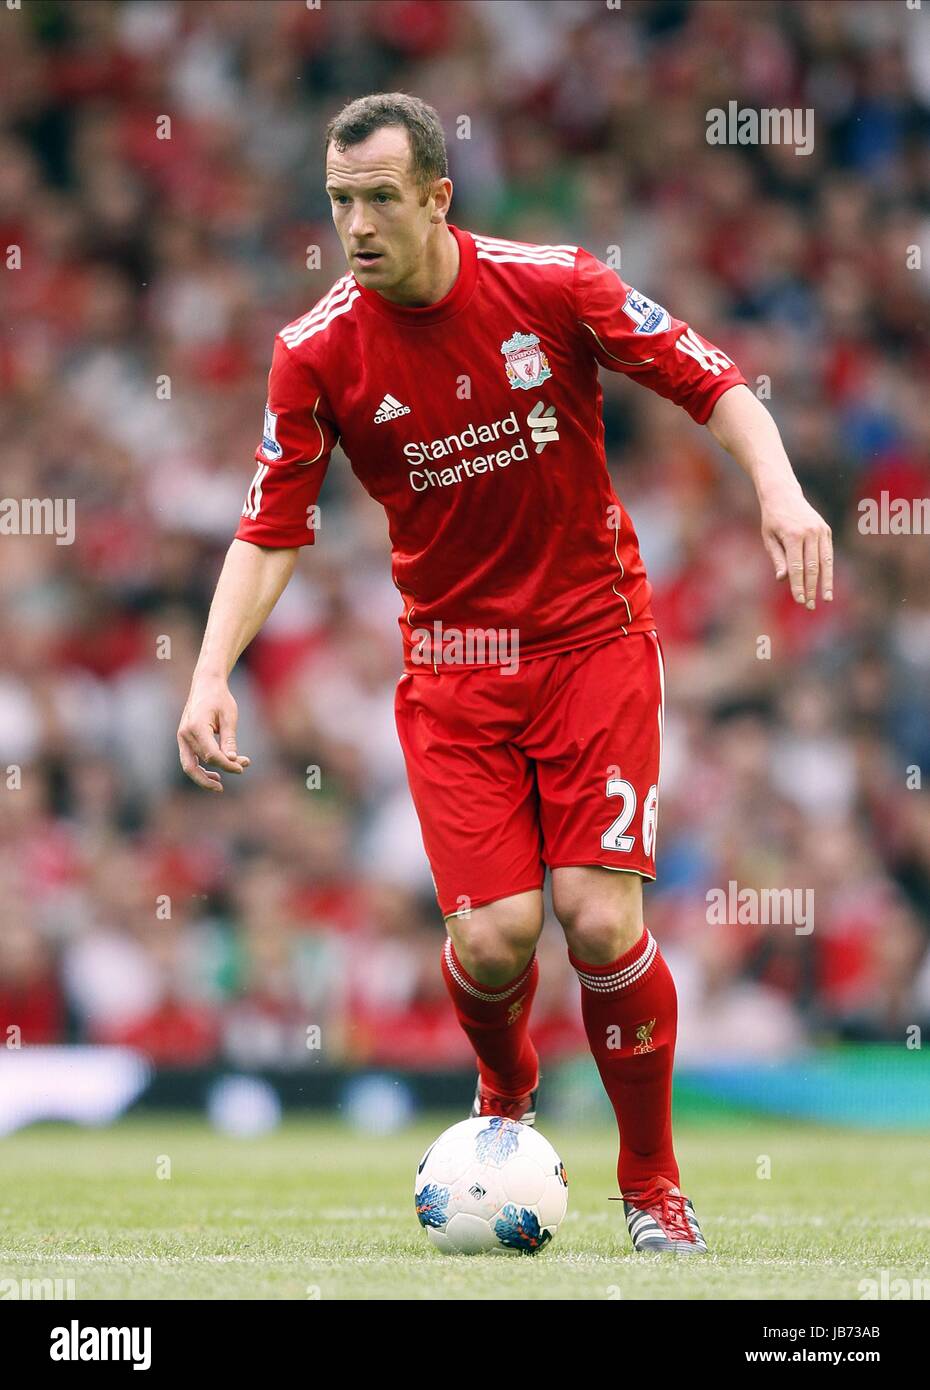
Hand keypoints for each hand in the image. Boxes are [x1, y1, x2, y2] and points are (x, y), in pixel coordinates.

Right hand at [177, 677, 250, 791]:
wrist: (206, 684)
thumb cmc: (220, 698)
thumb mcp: (229, 717)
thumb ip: (229, 740)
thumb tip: (232, 760)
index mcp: (196, 727)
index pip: (211, 755)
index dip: (227, 765)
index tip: (242, 766)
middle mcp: (185, 734)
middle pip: (199, 762)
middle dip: (216, 773)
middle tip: (231, 779)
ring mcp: (182, 737)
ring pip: (189, 766)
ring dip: (204, 777)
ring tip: (220, 785)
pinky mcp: (184, 739)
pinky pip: (189, 760)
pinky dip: (200, 768)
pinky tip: (215, 773)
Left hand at [760, 489, 832, 608]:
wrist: (783, 494)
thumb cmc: (772, 519)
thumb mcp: (768, 538)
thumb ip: (778, 558)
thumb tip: (783, 579)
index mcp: (793, 535)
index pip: (797, 567)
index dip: (798, 586)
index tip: (800, 601)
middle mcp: (810, 533)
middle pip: (813, 567)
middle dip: (811, 588)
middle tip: (810, 606)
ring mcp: (820, 530)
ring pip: (825, 562)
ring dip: (825, 582)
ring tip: (825, 599)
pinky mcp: (826, 530)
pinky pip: (828, 554)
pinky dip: (828, 569)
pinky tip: (827, 583)